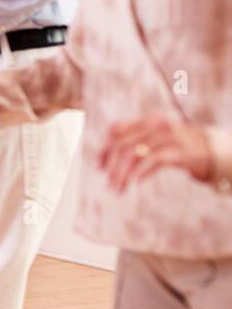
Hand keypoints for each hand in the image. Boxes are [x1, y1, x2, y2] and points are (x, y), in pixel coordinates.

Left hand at [98, 114, 215, 192]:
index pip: (116, 130)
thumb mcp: (153, 139)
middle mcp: (156, 124)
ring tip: (118, 188)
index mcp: (146, 120)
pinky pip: (153, 160)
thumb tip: (104, 160)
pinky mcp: (179, 150)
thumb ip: (133, 143)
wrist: (210, 148)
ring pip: (135, 154)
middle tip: (109, 184)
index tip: (99, 167)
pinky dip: (140, 172)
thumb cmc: (176, 145)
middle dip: (112, 167)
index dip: (105, 149)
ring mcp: (168, 136)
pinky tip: (134, 183)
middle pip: (123, 145)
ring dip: (122, 174)